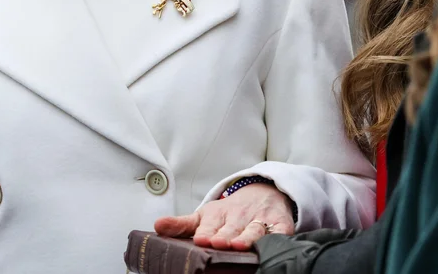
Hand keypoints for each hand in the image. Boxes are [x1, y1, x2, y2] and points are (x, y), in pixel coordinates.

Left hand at [153, 183, 295, 251]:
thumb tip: (157, 226)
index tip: (200, 239)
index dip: (205, 231)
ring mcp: (260, 219)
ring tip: (238, 244)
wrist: (264, 193)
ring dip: (246, 236)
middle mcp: (238, 216)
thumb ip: (182, 224)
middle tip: (216, 243)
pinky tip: (272, 243)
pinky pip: (280, 231)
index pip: (209, 224)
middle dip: (224, 235)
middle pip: (231, 228)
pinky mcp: (280, 224)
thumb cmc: (230, 211)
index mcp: (217, 214)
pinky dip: (277, 236)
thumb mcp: (205, 215)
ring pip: (254, 229)